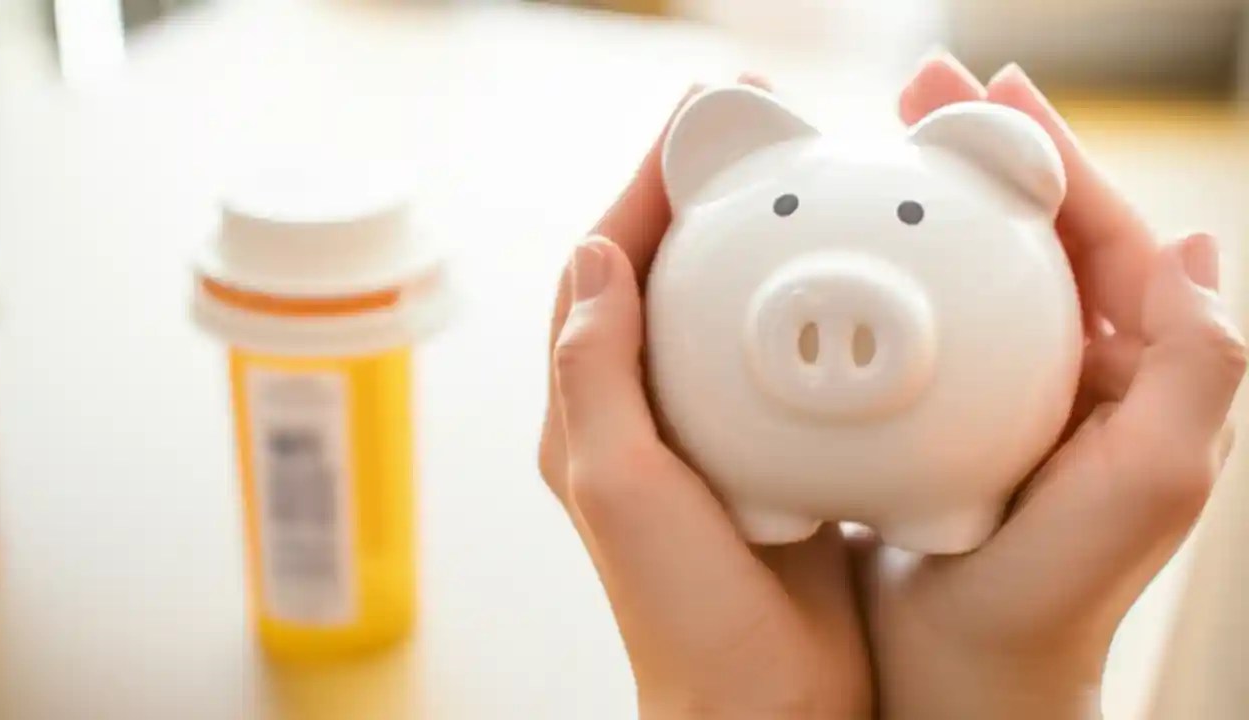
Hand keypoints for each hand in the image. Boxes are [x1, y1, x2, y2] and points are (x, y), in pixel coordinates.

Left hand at [538, 78, 870, 718]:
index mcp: (590, 415)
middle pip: (655, 277)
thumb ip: (598, 374)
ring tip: (786, 180)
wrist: (767, 703)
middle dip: (689, 199)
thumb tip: (590, 257)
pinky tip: (831, 280)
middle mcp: (638, 416)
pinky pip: (769, 357)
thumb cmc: (684, 618)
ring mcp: (703, 433)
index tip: (692, 126)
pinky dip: (789, 306)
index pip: (601, 273)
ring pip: (712, 310)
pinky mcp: (762, 453)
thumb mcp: (622, 487)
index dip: (639, 191)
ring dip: (738, 241)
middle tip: (743, 132)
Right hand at [863, 56, 1246, 719]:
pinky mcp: (948, 413)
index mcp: (1138, 372)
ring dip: (938, 200)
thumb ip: (1198, 367)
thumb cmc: (1052, 595)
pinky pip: (928, 322)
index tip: (992, 95)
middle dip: (988, 156)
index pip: (1106, 234)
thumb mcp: (1153, 483)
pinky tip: (857, 248)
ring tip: (887, 145)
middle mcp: (1080, 370)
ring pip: (977, 269)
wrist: (960, 672)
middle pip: (1037, 233)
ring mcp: (1010, 388)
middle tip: (924, 92)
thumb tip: (1192, 244)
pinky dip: (898, 273)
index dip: (1054, 157)